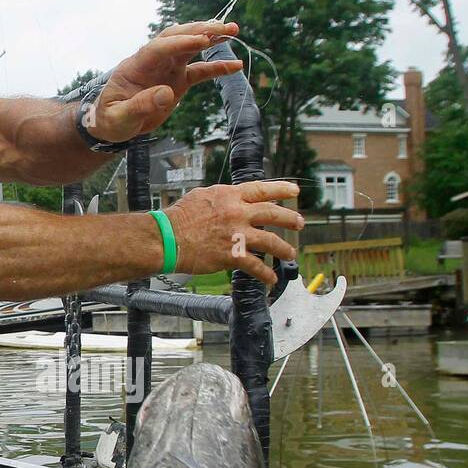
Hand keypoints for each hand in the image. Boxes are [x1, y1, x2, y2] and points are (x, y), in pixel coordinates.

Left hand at [86, 21, 243, 142]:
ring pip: (191, 47)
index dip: (180, 43)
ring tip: (233, 31)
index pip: (160, 48)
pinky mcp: (177, 81)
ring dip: (211, 38)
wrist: (112, 124)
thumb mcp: (119, 117)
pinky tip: (235, 65)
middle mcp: (154, 62)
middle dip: (200, 30)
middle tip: (224, 27)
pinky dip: (216, 67)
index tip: (201, 41)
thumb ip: (139, 106)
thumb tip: (166, 94)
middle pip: (177, 38)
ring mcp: (167, 69)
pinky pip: (199, 71)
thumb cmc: (110, 120)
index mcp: (136, 65)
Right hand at [165, 181, 301, 286]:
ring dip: (284, 248)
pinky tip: (272, 278)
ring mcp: (237, 235)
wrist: (168, 238)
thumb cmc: (179, 217)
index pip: (263, 189)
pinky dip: (265, 274)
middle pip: (273, 213)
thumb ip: (223, 198)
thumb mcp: (203, 196)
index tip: (295, 192)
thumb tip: (234, 199)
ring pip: (270, 241)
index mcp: (231, 195)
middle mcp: (238, 213)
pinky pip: (255, 266)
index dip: (282, 190)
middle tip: (300, 223)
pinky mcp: (232, 256)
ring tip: (291, 254)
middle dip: (290, 218)